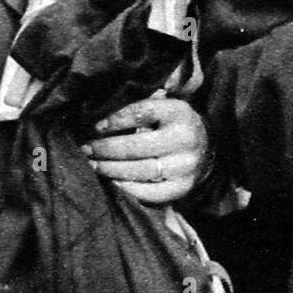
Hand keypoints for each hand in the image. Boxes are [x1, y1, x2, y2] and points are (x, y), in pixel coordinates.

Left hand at [82, 92, 209, 204]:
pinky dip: (126, 188)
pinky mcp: (182, 187)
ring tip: (93, 164)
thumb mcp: (166, 105)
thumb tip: (109, 103)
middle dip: (106, 148)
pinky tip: (111, 181)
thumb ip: (144, 100)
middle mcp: (186, 138)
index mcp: (180, 111)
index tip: (96, 126)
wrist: (206, 150)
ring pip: (140, 170)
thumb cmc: (173, 124)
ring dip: (110, 169)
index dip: (117, 119)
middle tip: (86, 148)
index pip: (143, 112)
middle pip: (137, 145)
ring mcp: (185, 165)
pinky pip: (148, 192)